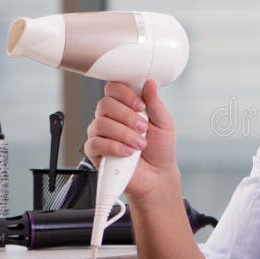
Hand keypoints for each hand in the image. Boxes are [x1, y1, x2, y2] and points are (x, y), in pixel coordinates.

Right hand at [84, 79, 179, 201]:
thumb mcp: (164, 123)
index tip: (141, 105)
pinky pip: (95, 143)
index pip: (114, 88)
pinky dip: (114, 147)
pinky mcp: (95, 151)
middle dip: (127, 117)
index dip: (125, 94)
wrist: (157, 175)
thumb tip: (149, 83)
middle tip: (143, 129)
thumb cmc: (160, 149)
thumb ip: (155, 103)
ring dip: (124, 134)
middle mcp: (110, 117)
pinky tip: (127, 152)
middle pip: (105, 104)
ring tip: (140, 144)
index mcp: (126, 106)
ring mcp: (101, 134)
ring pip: (100, 123)